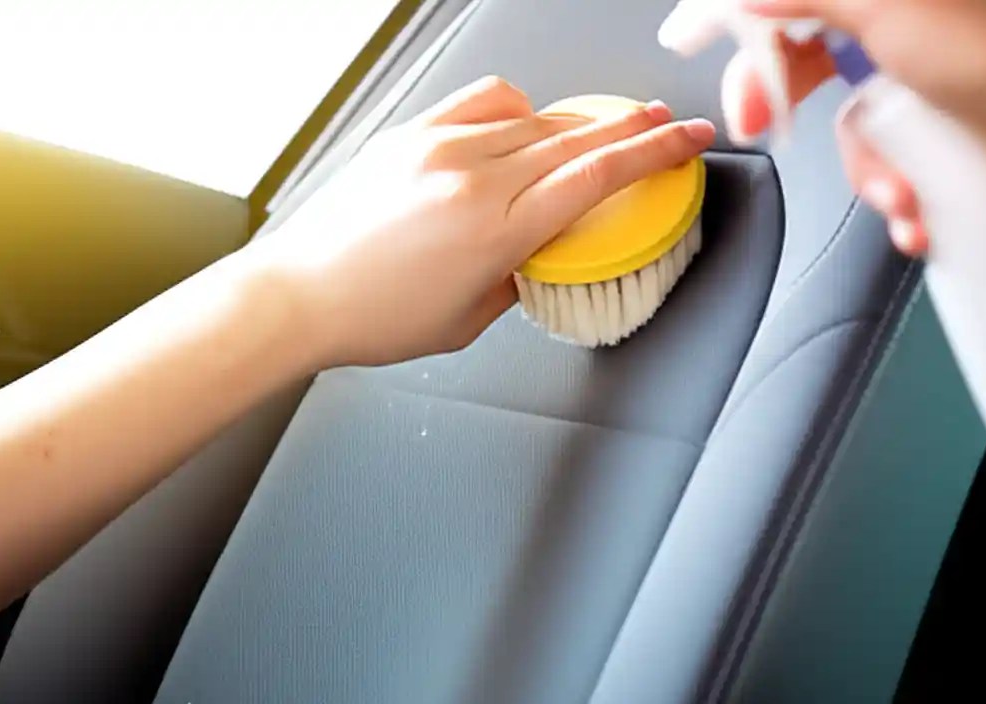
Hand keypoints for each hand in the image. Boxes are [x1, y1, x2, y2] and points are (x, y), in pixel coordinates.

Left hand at [251, 76, 714, 366]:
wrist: (298, 294)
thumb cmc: (372, 316)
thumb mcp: (468, 319)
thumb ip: (517, 276)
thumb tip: (542, 249)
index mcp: (495, 230)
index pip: (598, 176)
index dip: (654, 153)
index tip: (688, 140)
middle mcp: (472, 178)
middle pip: (577, 137)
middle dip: (631, 128)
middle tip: (663, 124)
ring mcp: (439, 148)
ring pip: (535, 117)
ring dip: (579, 122)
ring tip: (603, 128)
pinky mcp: (410, 134)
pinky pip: (483, 101)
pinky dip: (518, 108)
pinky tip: (528, 120)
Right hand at [723, 0, 985, 255]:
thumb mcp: (883, 9)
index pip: (780, 2)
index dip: (730, 19)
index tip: (685, 37)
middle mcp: (884, 27)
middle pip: (796, 64)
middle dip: (782, 107)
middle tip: (760, 127)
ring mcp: (903, 81)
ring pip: (840, 128)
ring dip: (863, 171)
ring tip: (894, 189)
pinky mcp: (923, 130)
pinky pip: (877, 161)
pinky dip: (890, 191)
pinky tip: (912, 205)